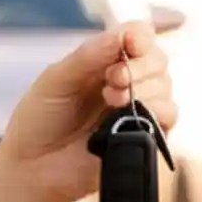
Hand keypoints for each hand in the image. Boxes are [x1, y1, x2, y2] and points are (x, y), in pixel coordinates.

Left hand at [0, 20, 178, 201]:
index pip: (136, 36)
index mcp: (102, 61)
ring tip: (111, 99)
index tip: (132, 44)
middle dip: (140, 65)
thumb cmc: (39, 120)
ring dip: (144, 88)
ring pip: (165, 85)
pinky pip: (167, 116)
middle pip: (156, 59)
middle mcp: (124, 81)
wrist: (33, 167)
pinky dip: (154, 110)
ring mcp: (135, 107)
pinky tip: (127, 114)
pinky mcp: (143, 135)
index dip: (140, 36)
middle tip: (113, 79)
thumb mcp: (56, 80)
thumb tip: (123, 34)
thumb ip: (88, 56)